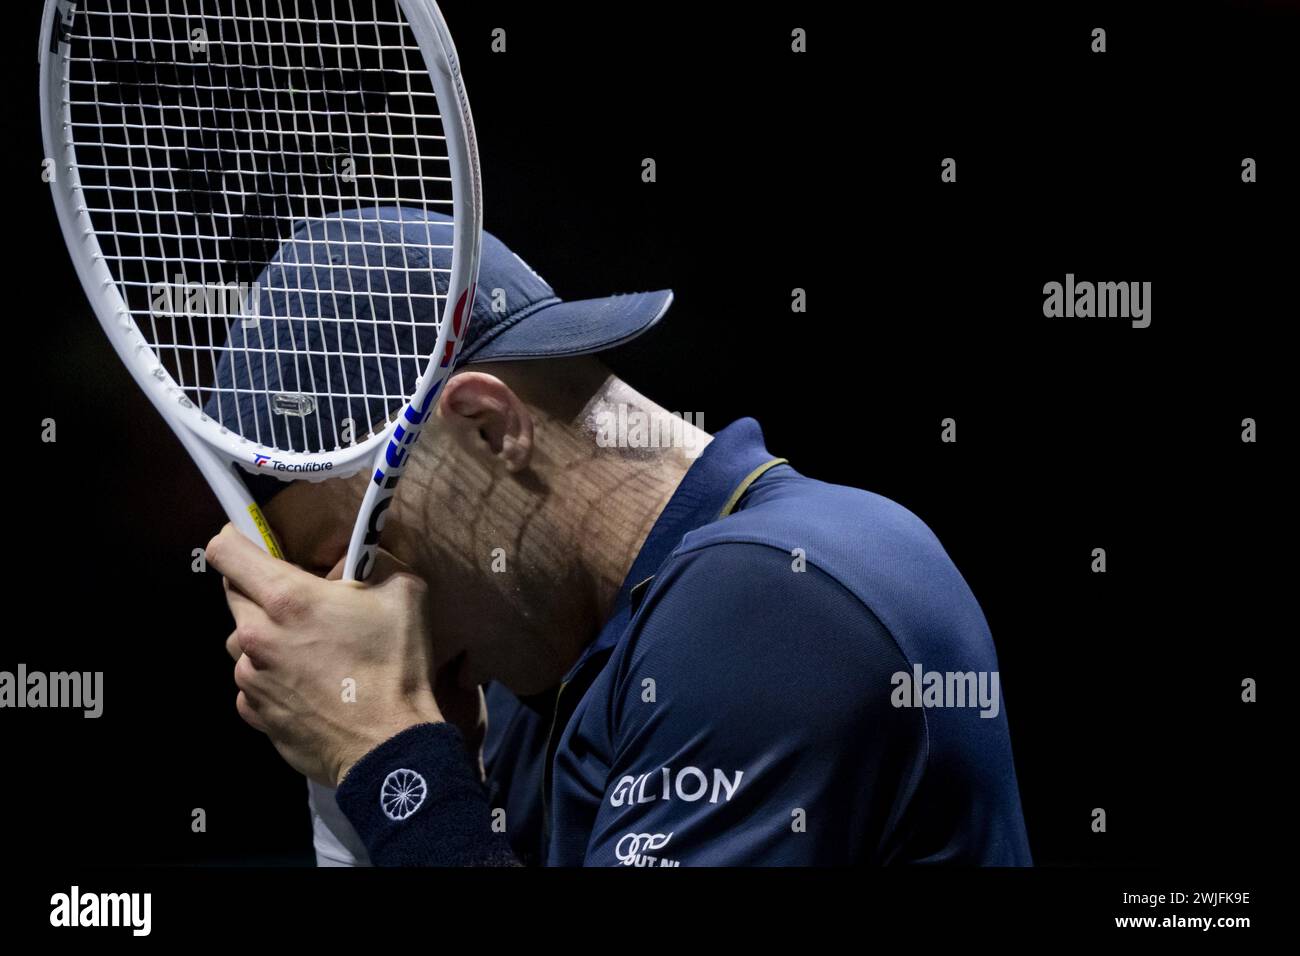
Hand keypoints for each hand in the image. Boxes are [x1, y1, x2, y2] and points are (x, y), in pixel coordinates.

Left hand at [207, 525, 443, 786]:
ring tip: (307, 650)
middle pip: (233, 595)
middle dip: (259, 589)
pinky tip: (307, 685)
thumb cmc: (394, 665)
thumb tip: (356, 556)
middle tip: (299, 600)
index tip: (249, 540)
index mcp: (286, 598)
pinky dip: (271, 677)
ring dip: (266, 637)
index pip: (227, 553)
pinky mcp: (254, 714)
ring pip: (242, 642)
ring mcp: (249, 679)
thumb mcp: (402, 592)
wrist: (388, 745)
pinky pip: (252, 683)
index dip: (234, 538)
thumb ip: (370, 562)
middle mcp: (255, 636)